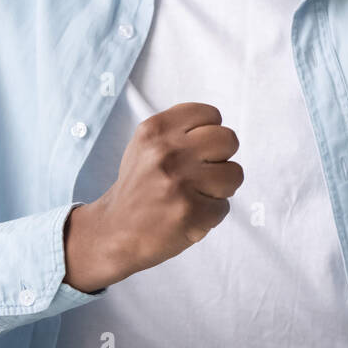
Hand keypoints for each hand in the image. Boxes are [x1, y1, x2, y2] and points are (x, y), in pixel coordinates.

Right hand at [63, 102, 242, 292]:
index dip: (210, 134)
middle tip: (202, 173)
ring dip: (220, 189)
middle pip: (228, 140)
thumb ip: (180, 132)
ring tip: (195, 195)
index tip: (199, 149)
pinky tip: (189, 215)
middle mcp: (166, 151)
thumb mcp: (146, 146)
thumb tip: (219, 131)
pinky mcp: (190, 212)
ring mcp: (178, 182)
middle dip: (222, 158)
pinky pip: (224, 207)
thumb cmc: (139, 188)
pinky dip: (210, 215)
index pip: (211, 114)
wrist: (114, 232)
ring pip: (234, 174)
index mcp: (155, 130)